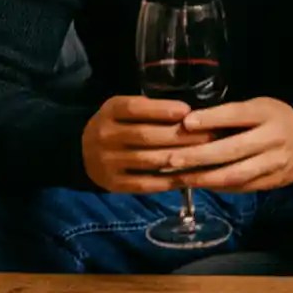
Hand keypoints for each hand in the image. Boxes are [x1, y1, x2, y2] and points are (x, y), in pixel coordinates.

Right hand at [81, 96, 216, 193]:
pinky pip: (145, 183)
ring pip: (149, 160)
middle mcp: (104, 136)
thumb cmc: (118, 124)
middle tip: (210, 135)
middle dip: (182, 135)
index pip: (135, 108)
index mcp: (109, 111)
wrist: (82, 150)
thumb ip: (150, 109)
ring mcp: (107, 162)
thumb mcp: (125, 108)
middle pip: (146, 136)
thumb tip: (191, 115)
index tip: (188, 111)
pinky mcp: (112, 184)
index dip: (162, 109)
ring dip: (180, 158)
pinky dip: (168, 181)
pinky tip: (189, 176)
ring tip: (206, 155)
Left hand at [166, 97, 292, 192]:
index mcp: (267, 113)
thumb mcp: (257, 107)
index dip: (212, 119)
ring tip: (181, 177)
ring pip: (236, 173)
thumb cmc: (273, 119)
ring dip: (205, 178)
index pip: (237, 114)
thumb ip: (230, 116)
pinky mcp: (274, 181)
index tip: (186, 123)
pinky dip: (219, 187)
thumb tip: (190, 125)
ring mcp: (275, 163)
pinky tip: (201, 184)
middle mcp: (273, 138)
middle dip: (200, 155)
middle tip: (172, 158)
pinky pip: (243, 187)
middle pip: (233, 149)